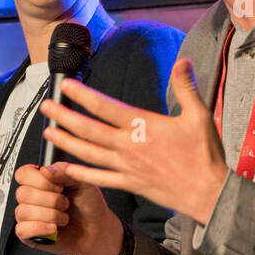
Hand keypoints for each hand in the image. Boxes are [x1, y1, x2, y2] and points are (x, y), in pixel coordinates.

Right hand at [14, 162, 123, 254]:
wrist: (97, 229)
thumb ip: (64, 171)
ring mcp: (28, 217)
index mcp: (40, 182)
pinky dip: (41, 228)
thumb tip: (46, 170)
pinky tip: (54, 228)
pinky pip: (22, 230)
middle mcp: (31, 198)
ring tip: (63, 218)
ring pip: (23, 212)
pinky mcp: (29, 235)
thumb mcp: (81, 181)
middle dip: (50, 199)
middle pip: (23, 193)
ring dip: (50, 215)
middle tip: (65, 204)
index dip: (40, 180)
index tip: (58, 186)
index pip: (23, 174)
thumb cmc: (89, 206)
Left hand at [44, 58, 229, 224]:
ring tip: (48, 132)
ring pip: (88, 153)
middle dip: (64, 116)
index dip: (83, 95)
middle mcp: (128, 146)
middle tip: (46, 107)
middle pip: (88, 129)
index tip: (66, 85)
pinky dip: (78, 174)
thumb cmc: (204, 154)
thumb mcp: (199, 115)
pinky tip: (62, 168)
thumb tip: (184, 62)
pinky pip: (98, 178)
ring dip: (66, 142)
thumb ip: (186, 87)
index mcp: (143, 126)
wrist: (208, 192)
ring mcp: (126, 166)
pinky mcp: (128, 183)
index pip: (105, 107)